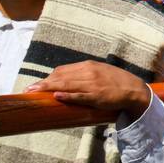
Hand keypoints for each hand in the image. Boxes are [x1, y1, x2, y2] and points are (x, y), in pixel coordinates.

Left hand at [25, 60, 152, 121]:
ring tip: (35, 93)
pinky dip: (67, 95)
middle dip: (43, 83)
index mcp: (88, 66)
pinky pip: (79, 96)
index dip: (48, 77)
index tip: (37, 84)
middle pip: (61, 77)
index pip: (62, 70)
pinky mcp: (97, 97)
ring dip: (49, 88)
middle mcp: (89, 73)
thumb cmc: (116, 82)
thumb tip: (66, 79)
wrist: (134, 89)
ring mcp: (92, 85)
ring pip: (66, 85)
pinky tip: (57, 96)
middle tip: (28, 90)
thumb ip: (84, 74)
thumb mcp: (100, 72)